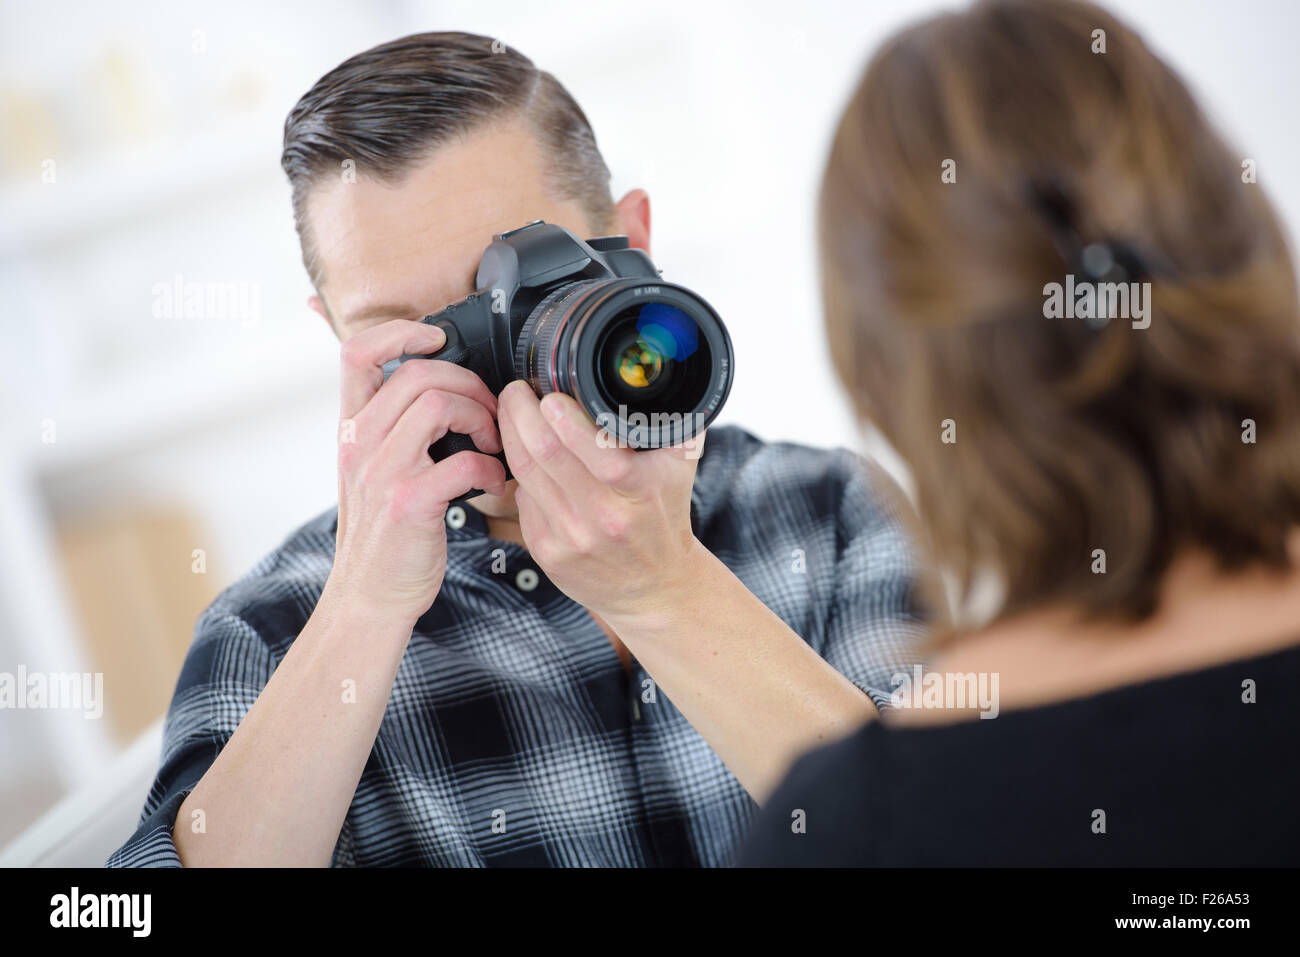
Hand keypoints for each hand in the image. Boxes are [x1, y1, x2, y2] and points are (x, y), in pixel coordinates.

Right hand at [326, 320, 507, 624]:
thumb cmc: (386, 533)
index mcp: (351, 427)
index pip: (356, 352)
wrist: (370, 595)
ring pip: (439, 404)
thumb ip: (393, 428)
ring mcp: (381, 470)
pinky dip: (491, 469)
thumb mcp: (372, 470)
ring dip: (482, 419)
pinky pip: (462, 461)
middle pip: (417, 373)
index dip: (399, 332)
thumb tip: (436, 388)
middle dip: (468, 384)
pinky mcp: (408, 501)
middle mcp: (358, 441)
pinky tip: (494, 484)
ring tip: (493, 445)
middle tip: (489, 415)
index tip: (437, 339)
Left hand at [495, 380, 703, 620]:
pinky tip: (525, 456)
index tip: (550, 395)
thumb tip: (657, 367)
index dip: (564, 418)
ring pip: (525, 473)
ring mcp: (571, 538)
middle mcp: (604, 517)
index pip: (596, 451)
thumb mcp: (680, 467)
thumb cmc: (664, 517)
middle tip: (516, 391)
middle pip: (545, 454)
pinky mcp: (548, 553)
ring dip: (510, 434)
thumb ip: (673, 418)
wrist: (655, 587)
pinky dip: (521, 472)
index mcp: (639, 492)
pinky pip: (522, 499)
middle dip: (520, 412)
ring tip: (511, 411)